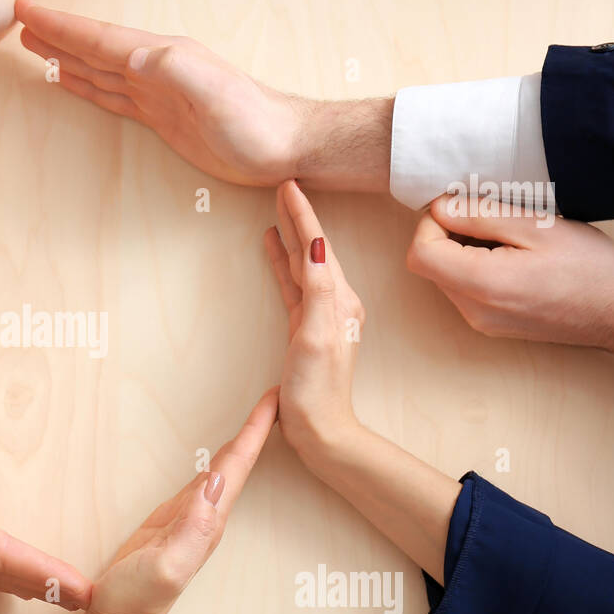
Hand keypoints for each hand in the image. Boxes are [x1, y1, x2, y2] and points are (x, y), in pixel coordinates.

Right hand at [16, 0, 305, 186]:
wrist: (285, 146)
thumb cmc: (255, 121)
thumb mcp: (214, 92)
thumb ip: (172, 70)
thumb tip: (126, 58)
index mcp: (161, 58)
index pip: (100, 39)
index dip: (61, 26)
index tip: (26, 10)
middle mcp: (155, 69)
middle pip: (93, 48)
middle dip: (55, 35)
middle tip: (19, 21)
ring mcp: (158, 93)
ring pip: (99, 70)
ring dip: (66, 57)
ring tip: (33, 46)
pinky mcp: (162, 117)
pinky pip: (114, 96)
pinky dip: (87, 86)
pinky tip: (72, 81)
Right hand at [85, 391, 277, 613]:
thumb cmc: (137, 599)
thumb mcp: (166, 564)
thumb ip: (192, 527)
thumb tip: (213, 482)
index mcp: (207, 522)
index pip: (235, 468)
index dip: (254, 432)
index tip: (273, 401)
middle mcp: (205, 518)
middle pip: (235, 464)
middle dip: (256, 429)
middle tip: (275, 397)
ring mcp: (189, 520)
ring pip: (220, 471)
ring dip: (241, 444)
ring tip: (260, 417)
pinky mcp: (170, 522)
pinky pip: (199, 483)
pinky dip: (214, 462)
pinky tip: (219, 457)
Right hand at [263, 180, 365, 455]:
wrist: (318, 426)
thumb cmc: (317, 387)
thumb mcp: (315, 335)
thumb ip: (317, 290)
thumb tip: (316, 248)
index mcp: (339, 299)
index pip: (319, 246)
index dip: (303, 215)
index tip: (289, 186)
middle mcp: (334, 301)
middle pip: (313, 249)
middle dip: (298, 217)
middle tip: (284, 187)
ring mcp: (320, 313)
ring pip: (302, 263)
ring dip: (291, 236)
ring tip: (278, 211)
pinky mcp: (305, 326)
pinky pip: (293, 283)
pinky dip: (283, 263)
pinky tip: (274, 251)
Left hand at [407, 195, 613, 390]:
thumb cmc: (591, 267)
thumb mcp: (536, 226)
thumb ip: (480, 216)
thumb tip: (438, 207)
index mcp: (482, 286)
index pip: (420, 253)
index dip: (431, 223)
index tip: (461, 206)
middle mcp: (474, 311)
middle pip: (429, 265)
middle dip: (447, 233)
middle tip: (489, 215)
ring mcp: (481, 322)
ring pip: (446, 276)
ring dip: (462, 250)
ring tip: (507, 235)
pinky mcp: (492, 325)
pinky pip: (464, 290)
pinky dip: (474, 266)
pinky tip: (511, 255)